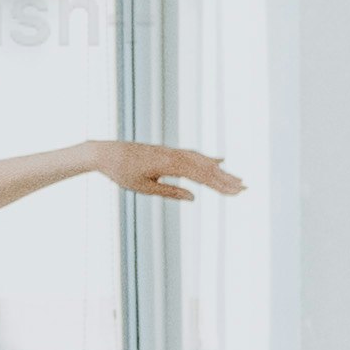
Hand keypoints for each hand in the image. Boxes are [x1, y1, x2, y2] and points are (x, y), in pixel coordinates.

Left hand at [107, 142, 244, 201]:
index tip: (235, 192)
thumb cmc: (120, 172)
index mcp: (169, 165)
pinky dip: (207, 159)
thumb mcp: (143, 186)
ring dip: (220, 170)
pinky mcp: (168, 151)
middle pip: (206, 167)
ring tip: (236, 179)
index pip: (201, 176)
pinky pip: (192, 155)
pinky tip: (219, 161)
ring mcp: (172, 152)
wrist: (105, 152)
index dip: (219, 185)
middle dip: (226, 179)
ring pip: (201, 160)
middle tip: (244, 188)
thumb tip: (193, 198)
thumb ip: (170, 191)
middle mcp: (174, 155)